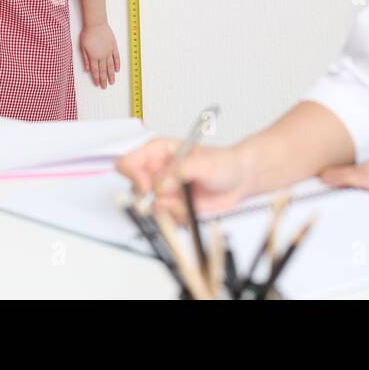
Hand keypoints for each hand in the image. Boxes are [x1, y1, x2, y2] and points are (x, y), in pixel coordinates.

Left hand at [80, 23, 119, 89]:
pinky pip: (116, 57)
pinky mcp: (113, 46)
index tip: (98, 84)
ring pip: (110, 66)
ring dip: (111, 75)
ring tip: (112, 82)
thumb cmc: (87, 34)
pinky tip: (117, 69)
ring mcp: (109, 51)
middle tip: (105, 87)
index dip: (97, 78)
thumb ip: (85, 59)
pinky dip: (117, 64)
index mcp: (93, 57)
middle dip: (104, 80)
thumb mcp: (82, 47)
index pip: (95, 71)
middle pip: (103, 70)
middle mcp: (102, 56)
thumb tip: (87, 69)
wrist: (96, 24)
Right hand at [116, 138, 252, 219]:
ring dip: (169, 208)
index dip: (133, 176)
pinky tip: (192, 207)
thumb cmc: (223, 162)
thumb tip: (161, 184)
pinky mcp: (172, 206)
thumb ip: (180, 171)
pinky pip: (165, 218)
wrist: (239, 180)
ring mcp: (163, 190)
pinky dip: (178, 216)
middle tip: (172, 199)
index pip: (128, 162)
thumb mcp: (203, 163)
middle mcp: (156, 171)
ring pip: (149, 207)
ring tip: (188, 201)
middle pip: (134, 188)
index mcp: (158, 151)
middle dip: (152, 198)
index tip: (148, 188)